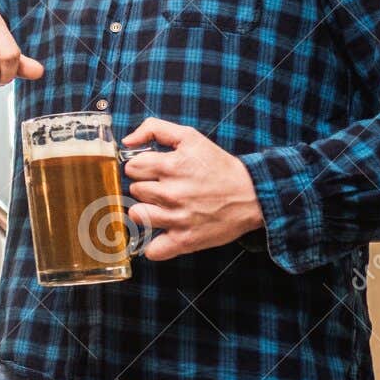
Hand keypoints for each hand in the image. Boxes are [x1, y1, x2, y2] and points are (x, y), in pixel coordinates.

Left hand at [122, 118, 263, 260]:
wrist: (253, 194)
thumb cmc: (219, 166)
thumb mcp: (190, 137)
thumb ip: (155, 129)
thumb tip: (127, 141)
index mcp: (171, 165)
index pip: (132, 167)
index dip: (142, 168)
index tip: (154, 172)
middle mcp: (172, 192)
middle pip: (134, 191)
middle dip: (146, 188)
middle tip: (164, 189)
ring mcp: (178, 218)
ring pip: (137, 216)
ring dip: (146, 212)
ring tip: (162, 208)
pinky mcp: (186, 240)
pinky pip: (154, 250)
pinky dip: (154, 246)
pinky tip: (163, 234)